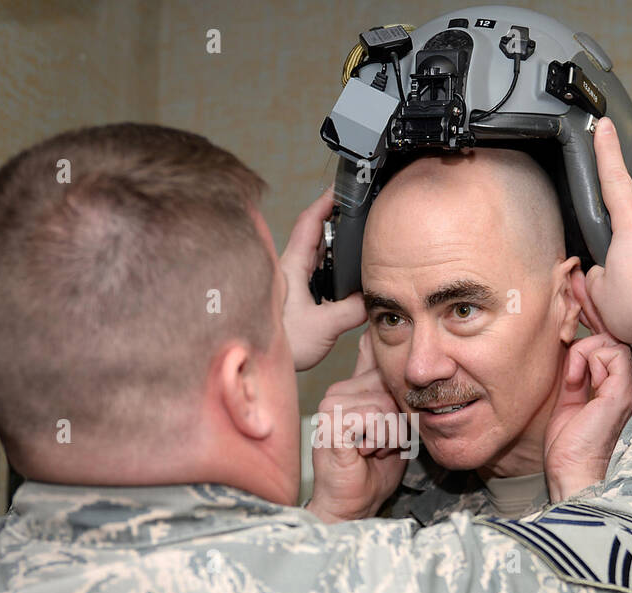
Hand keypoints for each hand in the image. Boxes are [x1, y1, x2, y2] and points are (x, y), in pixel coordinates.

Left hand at [281, 188, 365, 370]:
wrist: (256, 365)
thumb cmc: (282, 344)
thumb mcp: (325, 327)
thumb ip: (354, 310)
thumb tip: (375, 299)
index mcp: (292, 266)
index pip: (310, 222)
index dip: (326, 202)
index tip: (342, 189)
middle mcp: (290, 270)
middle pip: (316, 236)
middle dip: (337, 223)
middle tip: (359, 215)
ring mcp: (291, 283)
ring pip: (316, 256)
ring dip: (335, 249)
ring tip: (357, 245)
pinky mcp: (294, 298)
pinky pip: (315, 275)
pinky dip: (330, 270)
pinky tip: (344, 279)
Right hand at [306, 333, 409, 522]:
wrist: (352, 506)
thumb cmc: (373, 471)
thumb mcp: (395, 427)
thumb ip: (397, 397)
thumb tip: (403, 364)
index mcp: (350, 388)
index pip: (374, 353)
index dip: (395, 381)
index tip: (393, 416)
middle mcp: (337, 392)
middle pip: (390, 383)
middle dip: (397, 420)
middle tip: (380, 443)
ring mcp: (330, 406)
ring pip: (385, 403)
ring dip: (390, 435)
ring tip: (372, 450)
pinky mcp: (330, 424)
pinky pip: (374, 418)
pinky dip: (381, 440)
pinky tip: (366, 452)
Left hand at [544, 333, 631, 500]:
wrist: (572, 474)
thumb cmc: (569, 450)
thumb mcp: (568, 407)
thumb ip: (575, 382)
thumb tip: (572, 356)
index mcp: (616, 395)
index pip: (610, 355)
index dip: (587, 354)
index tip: (569, 378)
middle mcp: (627, 391)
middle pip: (615, 344)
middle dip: (586, 349)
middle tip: (570, 377)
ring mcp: (627, 391)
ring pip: (615, 344)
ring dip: (586, 352)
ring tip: (573, 379)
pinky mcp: (622, 393)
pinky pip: (614, 352)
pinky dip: (589, 356)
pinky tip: (577, 381)